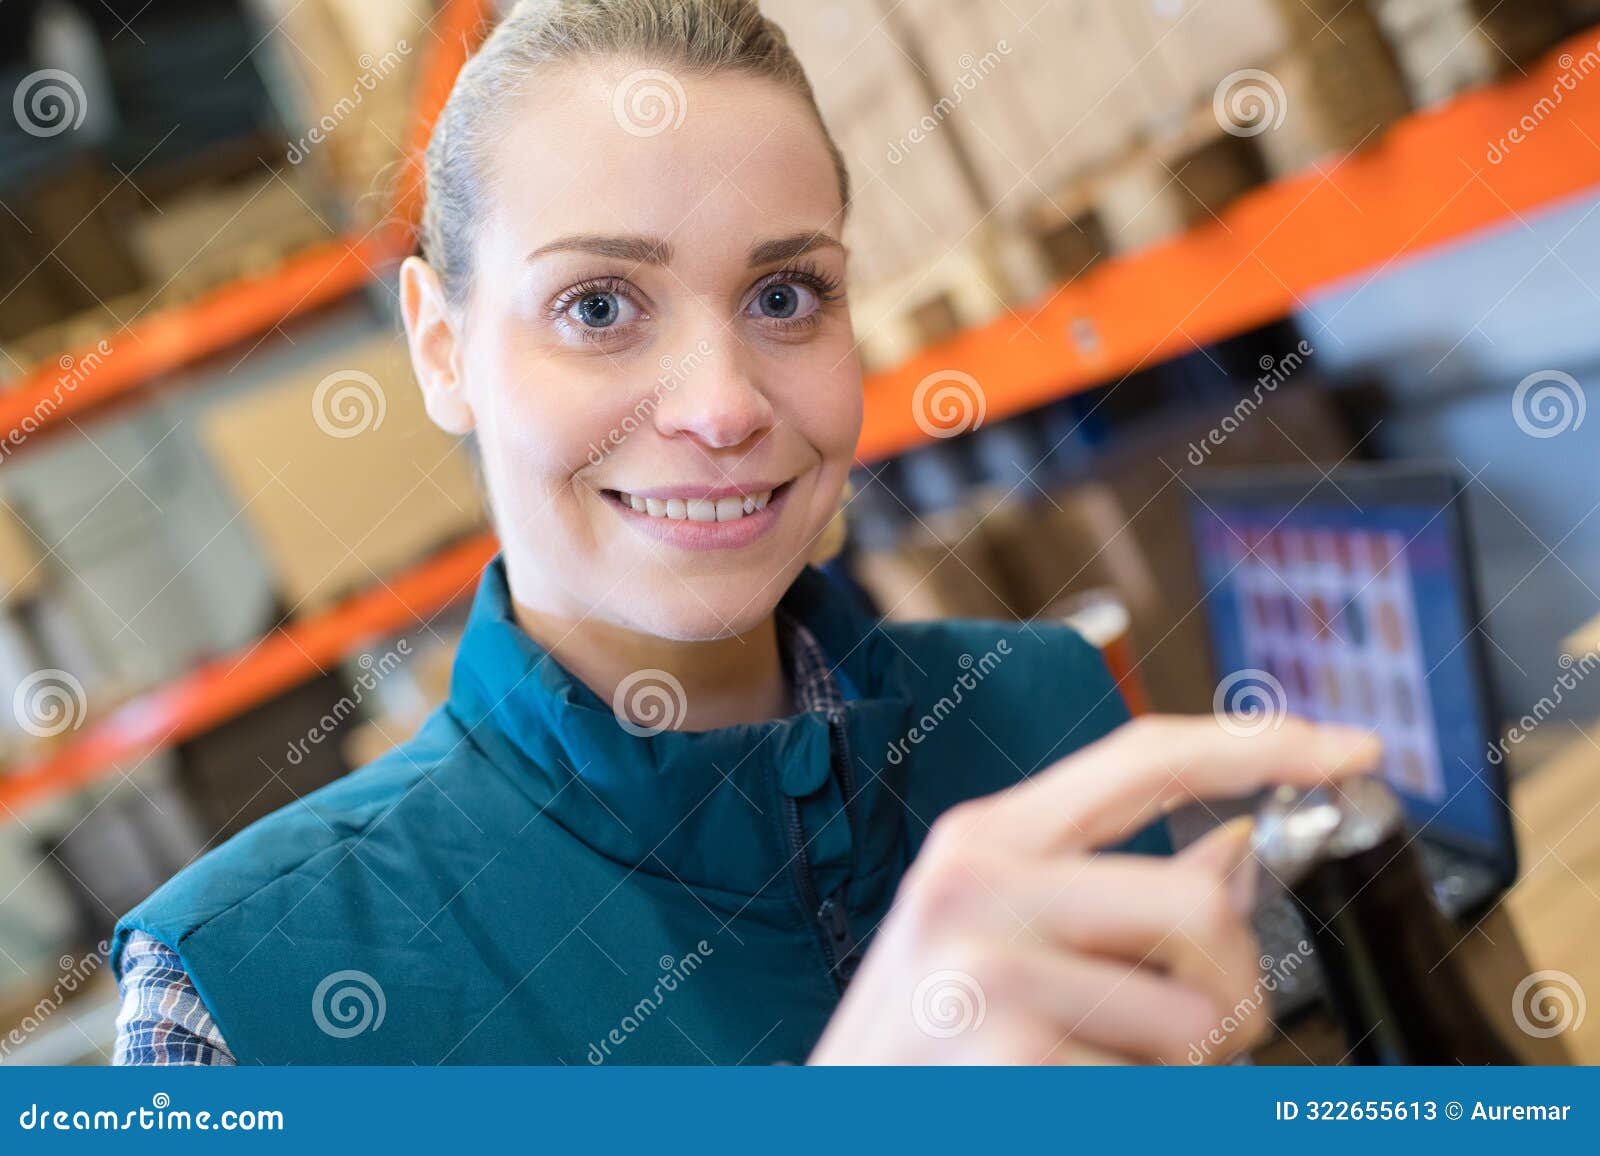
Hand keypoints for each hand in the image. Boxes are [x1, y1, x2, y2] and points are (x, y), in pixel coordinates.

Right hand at [807, 715, 1381, 1064]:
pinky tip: (1066, 1099)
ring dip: (1186, 1070)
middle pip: (1201, 902)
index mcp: (984, 838)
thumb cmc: (927, 1039)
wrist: (842, 1121)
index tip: (1351, 747)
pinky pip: (1154, 1091)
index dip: (1261, 745)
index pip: (1144, 757)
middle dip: (1232, 986)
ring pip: (1199, 1017)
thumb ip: (1113, 885)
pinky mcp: (1007, 1053)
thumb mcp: (999, 934)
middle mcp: (977, 885)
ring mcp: (988, 971)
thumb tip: (1239, 846)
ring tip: (1104, 1073)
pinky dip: (1141, 1111)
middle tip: (1193, 1035)